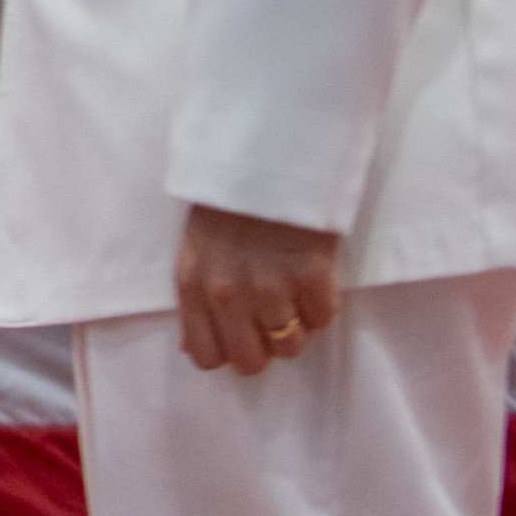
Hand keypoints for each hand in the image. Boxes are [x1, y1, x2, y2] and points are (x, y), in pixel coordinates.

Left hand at [175, 203, 340, 375]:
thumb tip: (193, 350)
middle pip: (252, 363)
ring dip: (297, 324)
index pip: (206, 357)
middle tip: (274, 316)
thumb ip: (194, 301)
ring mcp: (269, 285)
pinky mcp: (310, 273)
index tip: (243, 334)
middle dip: (265, 346)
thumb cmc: (227, 200)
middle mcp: (226, 292)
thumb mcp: (194, 249)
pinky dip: (322, 303)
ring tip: (293, 289)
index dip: (229, 351)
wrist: (268, 152)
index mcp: (191, 285)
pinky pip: (323, 318)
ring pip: (291, 345)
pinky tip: (313, 275)